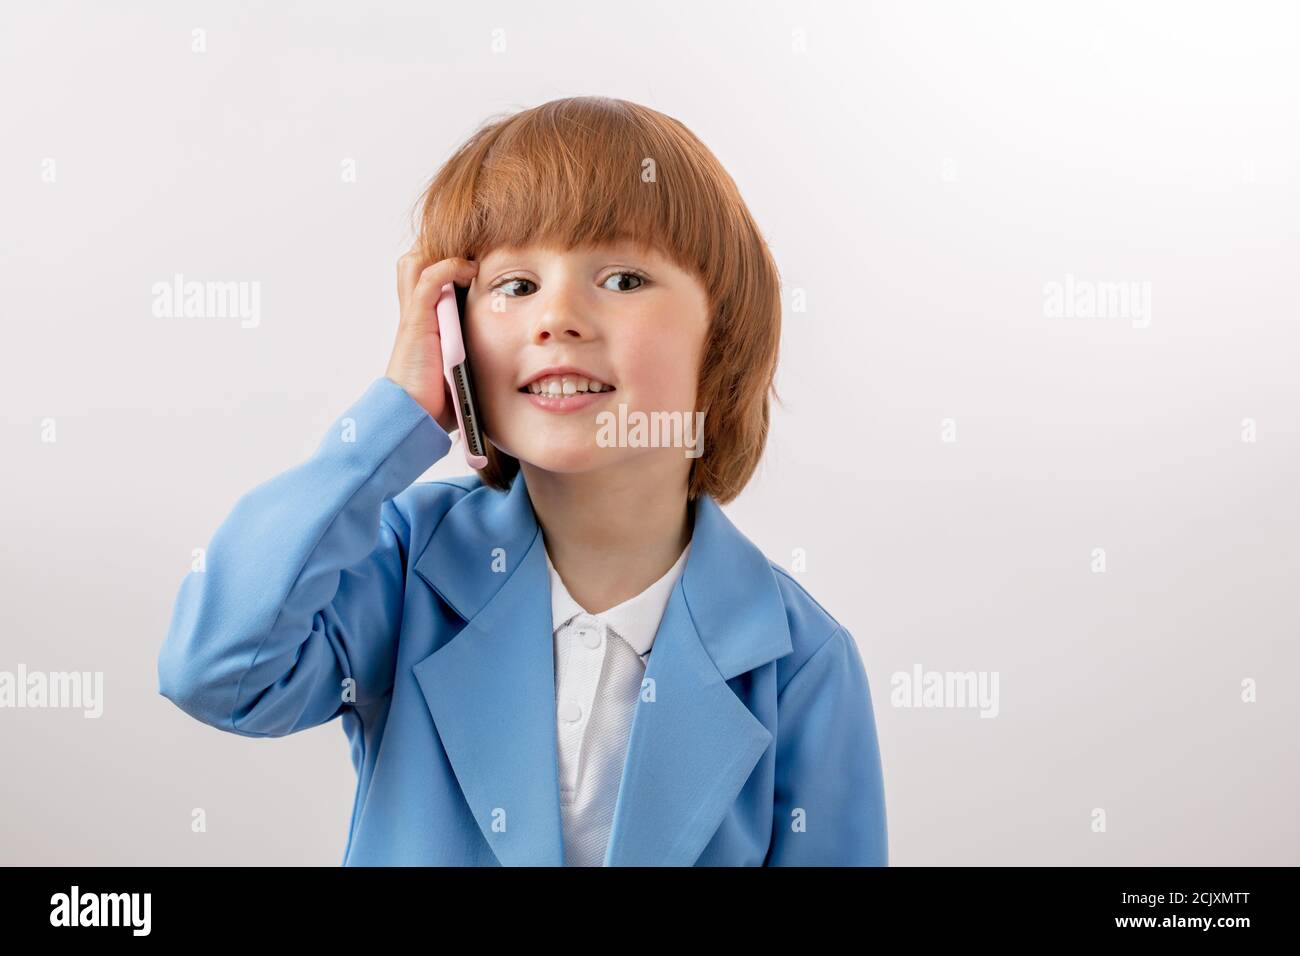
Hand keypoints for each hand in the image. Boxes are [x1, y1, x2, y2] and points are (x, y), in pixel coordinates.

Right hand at [385, 246, 477, 434]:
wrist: (413, 420)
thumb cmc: (437, 403)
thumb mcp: (461, 371)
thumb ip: (474, 356)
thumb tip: (510, 362)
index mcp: (425, 324)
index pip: (428, 277)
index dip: (446, 261)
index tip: (478, 257)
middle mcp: (417, 314)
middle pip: (417, 261)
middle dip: (440, 248)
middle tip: (473, 248)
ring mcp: (415, 315)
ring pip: (418, 262)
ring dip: (443, 251)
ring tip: (472, 254)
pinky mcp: (417, 321)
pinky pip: (430, 279)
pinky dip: (449, 266)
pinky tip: (470, 269)